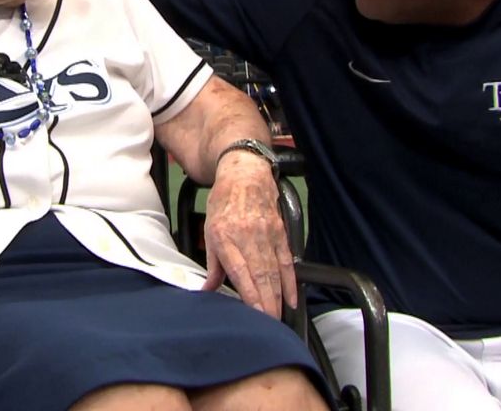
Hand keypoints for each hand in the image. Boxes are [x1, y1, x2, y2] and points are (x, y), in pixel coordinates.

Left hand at [201, 152, 295, 317]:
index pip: (240, 271)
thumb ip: (213, 264)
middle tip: (270, 325)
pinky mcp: (280, 232)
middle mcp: (247, 236)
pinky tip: (292, 298)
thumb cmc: (224, 203)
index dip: (250, 294)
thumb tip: (208, 290)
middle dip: (267, 303)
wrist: (245, 174)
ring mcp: (266, 234)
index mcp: (226, 237)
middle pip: (260, 275)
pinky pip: (286, 261)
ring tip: (279, 317)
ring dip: (278, 297)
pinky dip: (290, 282)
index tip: (256, 313)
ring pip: (274, 271)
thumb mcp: (210, 230)